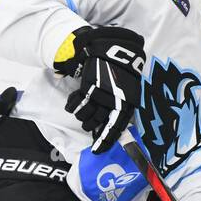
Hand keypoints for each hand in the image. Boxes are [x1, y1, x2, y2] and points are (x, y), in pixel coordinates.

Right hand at [54, 26, 144, 153]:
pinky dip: (72, 105)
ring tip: (81, 112)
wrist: (116, 50)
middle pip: (96, 123)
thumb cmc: (123, 72)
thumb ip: (121, 107)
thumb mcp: (128, 91)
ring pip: (85, 115)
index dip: (104, 140)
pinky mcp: (89, 86)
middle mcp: (114, 102)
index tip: (96, 151)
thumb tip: (113, 124)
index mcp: (126, 104)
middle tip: (87, 124)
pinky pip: (77, 103)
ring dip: (81, 116)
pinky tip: (72, 104)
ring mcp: (101, 95)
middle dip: (89, 125)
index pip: (115, 128)